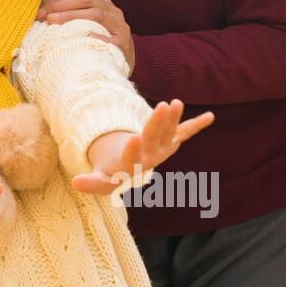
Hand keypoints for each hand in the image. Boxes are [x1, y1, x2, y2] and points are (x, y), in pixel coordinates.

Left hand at [36, 0, 134, 72]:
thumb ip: (65, 16)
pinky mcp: (124, 43)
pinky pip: (111, 38)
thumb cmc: (96, 43)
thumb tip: (38, 14)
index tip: (38, 10)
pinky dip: (97, 37)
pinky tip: (84, 37)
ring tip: (53, 21)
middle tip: (43, 16)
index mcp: (99, 1)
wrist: (122, 62)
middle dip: (61, 6)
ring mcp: (119, 25)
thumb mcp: (83, 24)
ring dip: (73, 16)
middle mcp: (111, 9)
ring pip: (97, 14)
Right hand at [71, 99, 213, 194]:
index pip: (132, 160)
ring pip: (169, 134)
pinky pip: (183, 134)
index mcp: (131, 167)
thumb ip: (91, 183)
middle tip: (163, 107)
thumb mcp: (101, 180)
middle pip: (153, 140)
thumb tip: (74, 184)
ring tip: (177, 102)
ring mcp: (161, 151)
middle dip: (158, 124)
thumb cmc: (111, 173)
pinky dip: (196, 125)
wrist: (129, 173)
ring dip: (174, 119)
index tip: (133, 137)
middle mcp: (150, 159)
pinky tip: (211, 117)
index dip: (133, 150)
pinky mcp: (168, 143)